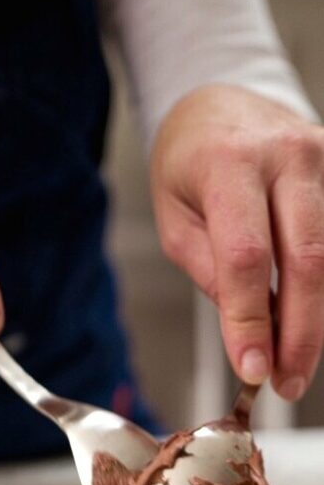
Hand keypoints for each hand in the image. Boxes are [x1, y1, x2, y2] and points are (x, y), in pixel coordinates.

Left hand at [151, 84, 323, 399]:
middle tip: (288, 381)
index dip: (252, 319)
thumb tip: (248, 330)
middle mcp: (288, 156)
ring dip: (317, 317)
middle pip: (308, 258)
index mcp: (230, 165)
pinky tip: (310, 318)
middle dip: (301, 331)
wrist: (219, 103)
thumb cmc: (188, 166)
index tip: (253, 368)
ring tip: (297, 362)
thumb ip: (210, 271)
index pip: (247, 256)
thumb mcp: (175, 220)